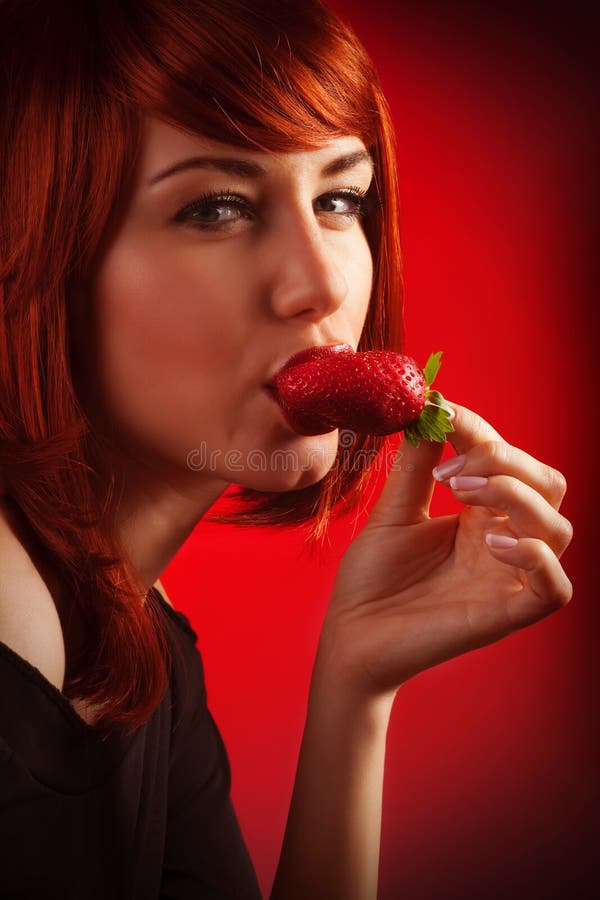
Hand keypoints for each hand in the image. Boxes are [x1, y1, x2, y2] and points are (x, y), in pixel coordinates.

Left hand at [318, 402, 572, 697]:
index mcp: (480, 514)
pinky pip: (554, 588)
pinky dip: (537, 558)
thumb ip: (416, 465)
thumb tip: (431, 408)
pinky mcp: (506, 615)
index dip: (481, 431)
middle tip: (452, 471)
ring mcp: (507, 578)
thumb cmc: (372, 578)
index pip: (507, 459)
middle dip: (506, 461)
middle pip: (547, 485)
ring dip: (517, 498)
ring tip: (462, 497)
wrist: (351, 635)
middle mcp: (503, 541)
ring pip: (558, 528)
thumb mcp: (394, 511)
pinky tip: (490, 543)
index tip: (442, 411)